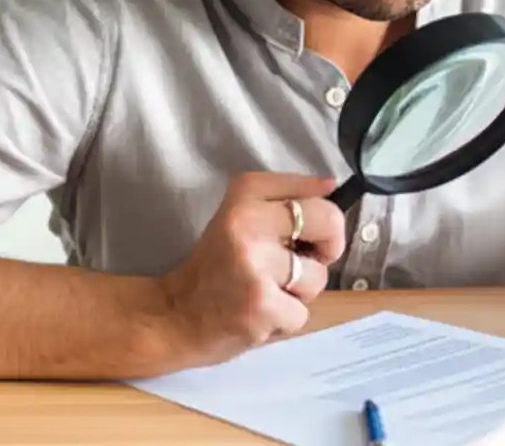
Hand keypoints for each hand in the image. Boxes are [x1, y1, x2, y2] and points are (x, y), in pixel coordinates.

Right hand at [156, 172, 346, 368]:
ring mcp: (256, 266)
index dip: (321, 215)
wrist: (172, 317)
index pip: (312, 190)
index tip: (303, 233)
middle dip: (328, 246)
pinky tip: (257, 316)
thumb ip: (282, 198)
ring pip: (318, 275)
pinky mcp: (262, 305)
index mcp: (244, 195)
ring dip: (299, 292)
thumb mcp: (239, 217)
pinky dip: (284, 320)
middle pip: (329, 221)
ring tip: (265, 293)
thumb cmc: (214, 267)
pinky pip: (302, 312)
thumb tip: (331, 185)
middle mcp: (249, 223)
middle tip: (300, 262)